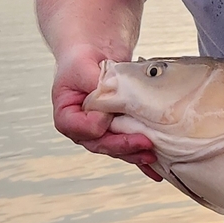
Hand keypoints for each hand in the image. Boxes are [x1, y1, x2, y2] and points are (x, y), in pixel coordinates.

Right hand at [51, 45, 161, 180]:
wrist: (95, 52)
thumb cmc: (82, 58)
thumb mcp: (83, 66)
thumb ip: (92, 85)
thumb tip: (105, 106)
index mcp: (67, 114)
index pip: (78, 128)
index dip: (95, 125)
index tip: (108, 114)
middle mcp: (83, 128)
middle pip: (100, 144)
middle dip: (123, 146)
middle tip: (144, 143)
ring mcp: (103, 131)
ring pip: (117, 149)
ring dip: (135, 154)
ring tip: (152, 155)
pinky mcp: (120, 131)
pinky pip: (131, 148)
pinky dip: (143, 160)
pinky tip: (157, 170)